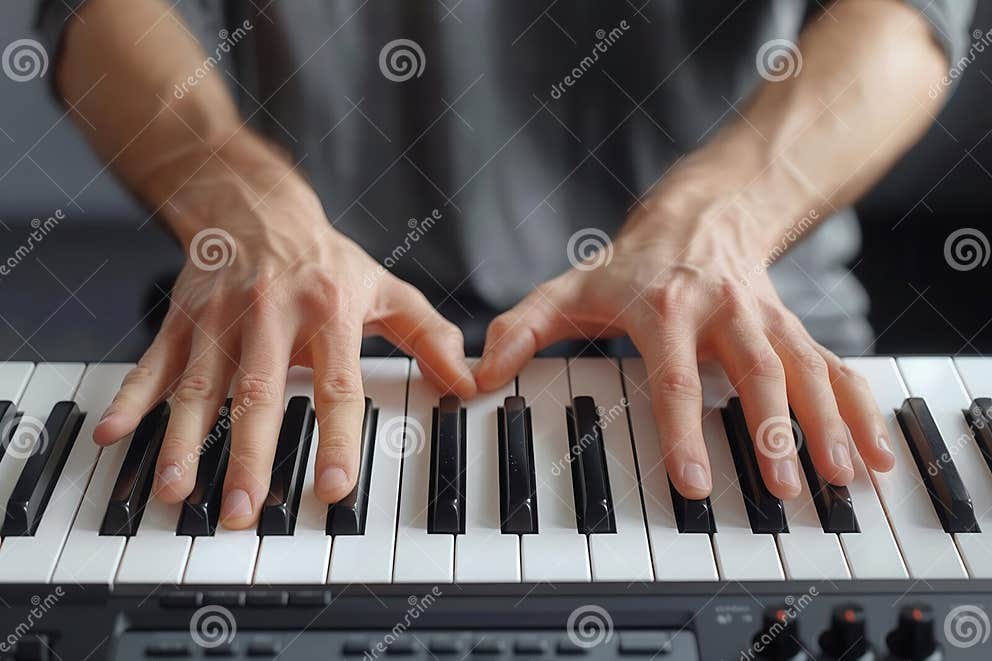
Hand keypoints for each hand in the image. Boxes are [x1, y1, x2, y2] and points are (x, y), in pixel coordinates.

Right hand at [93, 171, 474, 527]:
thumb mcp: (384, 287)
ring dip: (183, 440)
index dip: (336, 439)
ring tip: (174, 491)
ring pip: (199, 385)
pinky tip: (113, 433)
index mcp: (328, 312)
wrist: (253, 205)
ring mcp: (220, 318)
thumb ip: (428, 336)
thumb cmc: (323, 258)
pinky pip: (152, 361)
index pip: (336, 385)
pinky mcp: (181, 319)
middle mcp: (271, 316)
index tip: (334, 490)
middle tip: (241, 512)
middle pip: (259, 393)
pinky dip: (131, 397)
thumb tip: (467, 382)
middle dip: (247, 456)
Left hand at [475, 175, 894, 499]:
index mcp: (665, 307)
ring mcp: (766, 318)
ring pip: (804, 370)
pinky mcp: (795, 326)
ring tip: (841, 477)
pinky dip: (855, 409)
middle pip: (756, 372)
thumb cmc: (632, 262)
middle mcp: (723, 310)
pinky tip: (872, 450)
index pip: (674, 375)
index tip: (694, 481)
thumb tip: (479, 374)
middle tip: (782, 488)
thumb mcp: (572, 286)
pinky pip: (831, 366)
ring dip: (824, 424)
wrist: (703, 211)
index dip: (684, 427)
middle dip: (771, 432)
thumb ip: (524, 328)